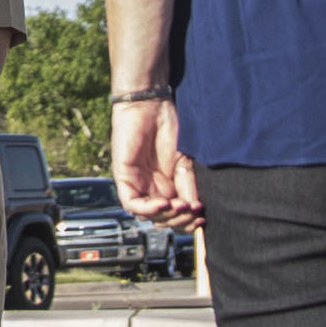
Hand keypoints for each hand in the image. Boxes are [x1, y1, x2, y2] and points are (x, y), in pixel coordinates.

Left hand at [113, 96, 196, 227]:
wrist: (151, 106)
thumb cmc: (167, 128)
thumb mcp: (184, 161)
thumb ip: (188, 184)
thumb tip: (196, 208)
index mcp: (166, 187)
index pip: (175, 215)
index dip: (188, 221)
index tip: (203, 216)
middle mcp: (151, 189)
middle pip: (163, 219)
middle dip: (181, 220)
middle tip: (195, 211)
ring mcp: (137, 184)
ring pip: (148, 216)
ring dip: (166, 216)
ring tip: (182, 206)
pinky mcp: (123, 177)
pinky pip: (131, 204)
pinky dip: (148, 208)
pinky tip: (164, 203)